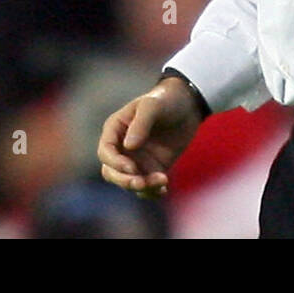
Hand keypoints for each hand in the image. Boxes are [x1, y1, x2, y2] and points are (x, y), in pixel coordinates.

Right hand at [96, 77, 204, 198]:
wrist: (187, 106)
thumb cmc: (165, 100)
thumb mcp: (152, 106)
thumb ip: (141, 124)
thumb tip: (128, 147)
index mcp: (115, 129)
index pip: (105, 152)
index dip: (115, 163)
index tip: (132, 168)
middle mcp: (122, 147)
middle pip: (111, 172)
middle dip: (124, 181)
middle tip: (141, 183)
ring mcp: (136, 159)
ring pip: (129, 182)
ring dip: (142, 187)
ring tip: (162, 181)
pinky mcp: (151, 168)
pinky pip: (146, 187)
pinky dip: (152, 192)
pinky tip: (164, 188)